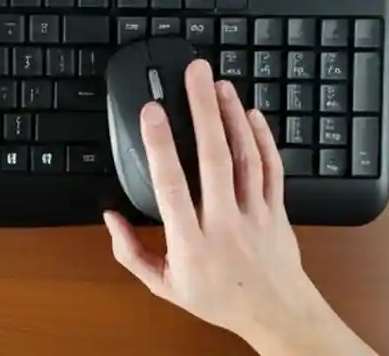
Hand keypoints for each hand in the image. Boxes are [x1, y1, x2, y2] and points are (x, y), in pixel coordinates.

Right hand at [102, 60, 376, 355]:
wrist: (275, 313)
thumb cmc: (217, 298)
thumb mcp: (163, 285)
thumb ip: (131, 252)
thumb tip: (110, 217)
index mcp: (191, 243)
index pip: (171, 187)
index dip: (160, 146)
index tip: (152, 112)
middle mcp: (225, 225)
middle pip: (214, 159)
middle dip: (203, 111)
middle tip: (194, 75)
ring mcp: (255, 215)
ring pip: (246, 157)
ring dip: (232, 116)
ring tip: (218, 84)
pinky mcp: (277, 209)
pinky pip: (271, 167)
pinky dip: (262, 137)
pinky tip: (251, 113)